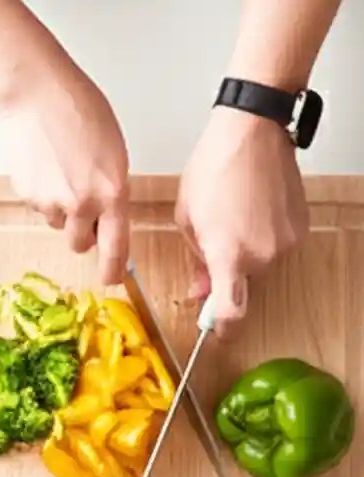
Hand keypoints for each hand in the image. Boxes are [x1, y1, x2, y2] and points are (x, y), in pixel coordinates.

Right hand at [0, 68, 130, 284]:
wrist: (37, 94)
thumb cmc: (79, 110)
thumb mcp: (114, 152)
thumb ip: (112, 190)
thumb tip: (105, 215)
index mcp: (112, 193)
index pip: (116, 247)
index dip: (113, 269)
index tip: (111, 279)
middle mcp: (81, 204)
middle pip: (79, 242)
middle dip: (80, 231)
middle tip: (80, 206)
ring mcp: (50, 202)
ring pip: (55, 222)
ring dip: (59, 209)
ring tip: (60, 171)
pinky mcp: (26, 195)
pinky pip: (36, 205)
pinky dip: (41, 192)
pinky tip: (43, 164)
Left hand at [175, 107, 308, 336]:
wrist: (252, 134)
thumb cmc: (213, 170)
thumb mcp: (187, 220)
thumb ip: (194, 262)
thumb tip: (198, 291)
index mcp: (228, 255)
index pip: (231, 311)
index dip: (223, 328)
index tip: (217, 333)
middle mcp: (262, 255)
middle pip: (243, 283)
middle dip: (225, 272)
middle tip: (211, 241)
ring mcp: (285, 242)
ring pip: (259, 264)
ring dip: (243, 252)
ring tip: (231, 216)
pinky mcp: (299, 229)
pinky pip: (275, 246)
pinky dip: (261, 236)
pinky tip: (250, 209)